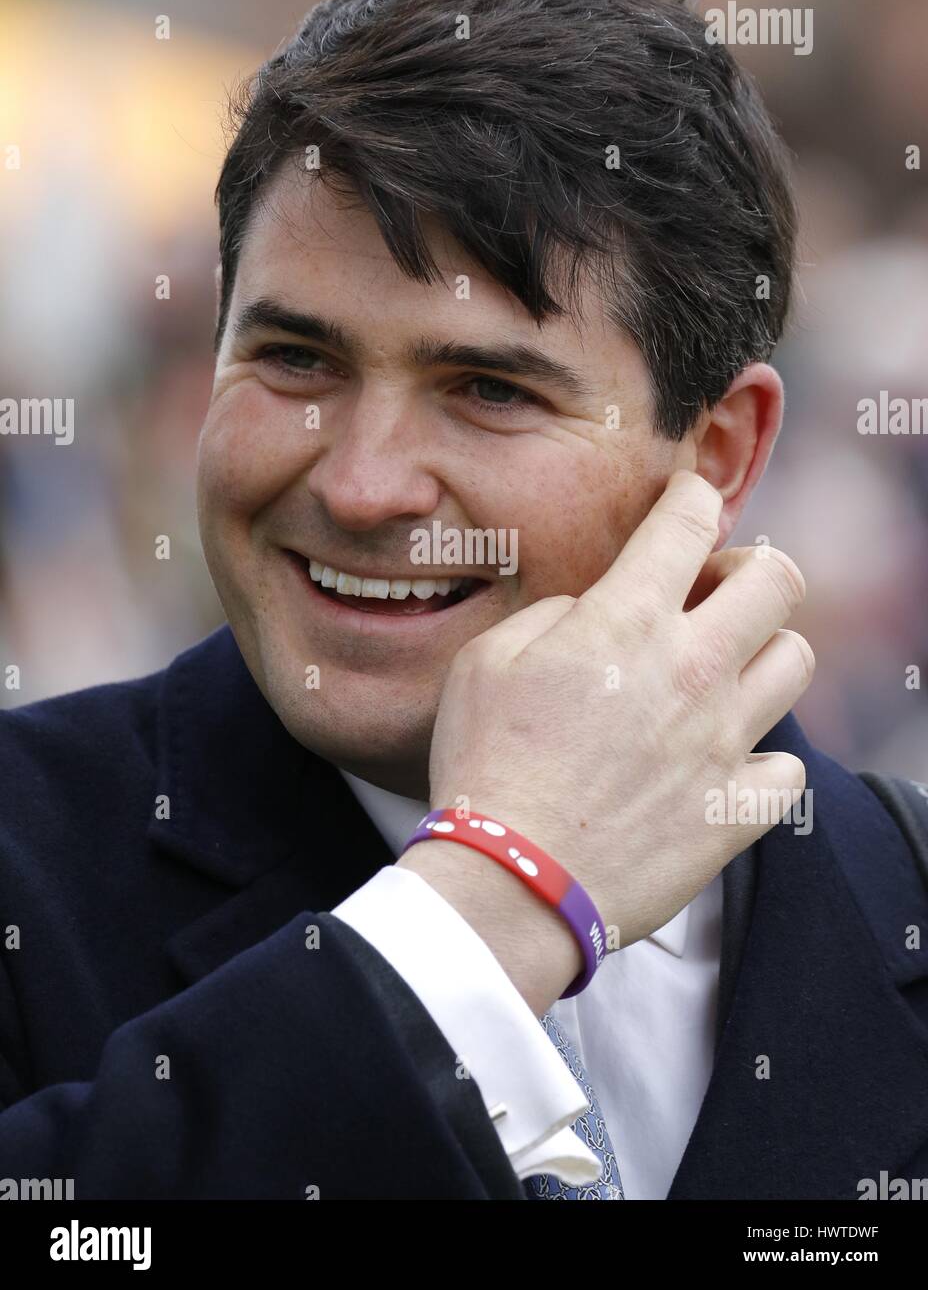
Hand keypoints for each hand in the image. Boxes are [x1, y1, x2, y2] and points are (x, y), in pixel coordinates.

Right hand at [399, 470, 812, 1013]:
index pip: (689, 518)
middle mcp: (693, 668)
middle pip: (779, 579)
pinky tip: (718, 762)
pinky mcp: (739, 806)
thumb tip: (593, 609)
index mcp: (627, 621)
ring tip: (720, 673)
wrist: (513, 880)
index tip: (681, 507)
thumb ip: (553, 614)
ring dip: (762, 653)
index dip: (689, 496)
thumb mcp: (487, 661)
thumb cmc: (486, 766)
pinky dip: (760, 757)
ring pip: (796, 661)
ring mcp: (725, 739)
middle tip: (713, 594)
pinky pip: (787, 766)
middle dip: (751, 569)